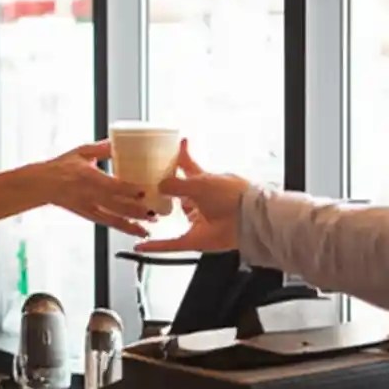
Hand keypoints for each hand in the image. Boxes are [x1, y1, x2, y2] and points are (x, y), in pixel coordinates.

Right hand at [37, 140, 151, 237]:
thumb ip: (103, 148)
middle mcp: (89, 195)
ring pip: (114, 218)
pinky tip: (138, 231)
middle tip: (156, 211)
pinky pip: (109, 224)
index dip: (128, 190)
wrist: (42, 185)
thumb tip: (122, 140)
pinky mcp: (89, 215)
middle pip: (116, 205)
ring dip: (134, 222)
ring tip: (151, 223)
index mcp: (88, 176)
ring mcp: (89, 207)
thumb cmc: (61, 166)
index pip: (111, 185)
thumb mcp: (82, 152)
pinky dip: (124, 228)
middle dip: (137, 210)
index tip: (144, 191)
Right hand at [135, 139, 252, 252]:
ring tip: (140, 212)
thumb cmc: (232, 195)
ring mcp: (198, 220)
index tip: (176, 142)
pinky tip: (141, 246)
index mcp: (205, 181)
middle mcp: (201, 200)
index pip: (188, 164)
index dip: (182, 154)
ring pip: (175, 217)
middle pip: (179, 193)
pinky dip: (156, 246)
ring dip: (160, 215)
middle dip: (165, 190)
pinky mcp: (195, 240)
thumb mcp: (199, 183)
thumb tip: (159, 184)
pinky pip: (171, 244)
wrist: (249, 219)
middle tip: (145, 185)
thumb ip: (176, 184)